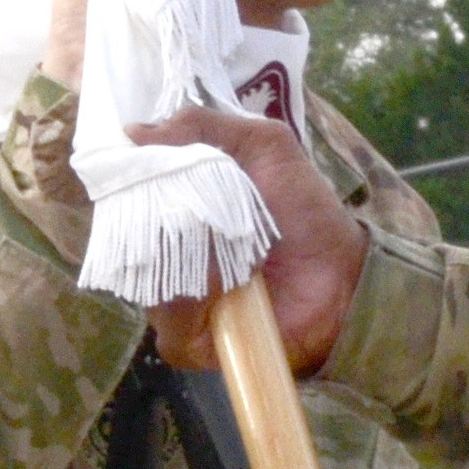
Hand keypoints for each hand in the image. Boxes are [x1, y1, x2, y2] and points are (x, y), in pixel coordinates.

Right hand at [130, 108, 366, 376]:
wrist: (344, 273)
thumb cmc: (303, 210)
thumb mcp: (262, 146)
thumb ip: (201, 127)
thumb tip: (132, 132)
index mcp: (172, 212)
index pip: (124, 197)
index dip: (128, 180)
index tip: (140, 165)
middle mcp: (162, 257)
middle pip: (125, 237)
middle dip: (157, 215)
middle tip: (201, 203)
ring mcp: (170, 302)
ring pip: (144, 276)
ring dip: (183, 256)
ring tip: (225, 245)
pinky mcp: (186, 341)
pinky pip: (168, 318)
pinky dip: (193, 295)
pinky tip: (225, 283)